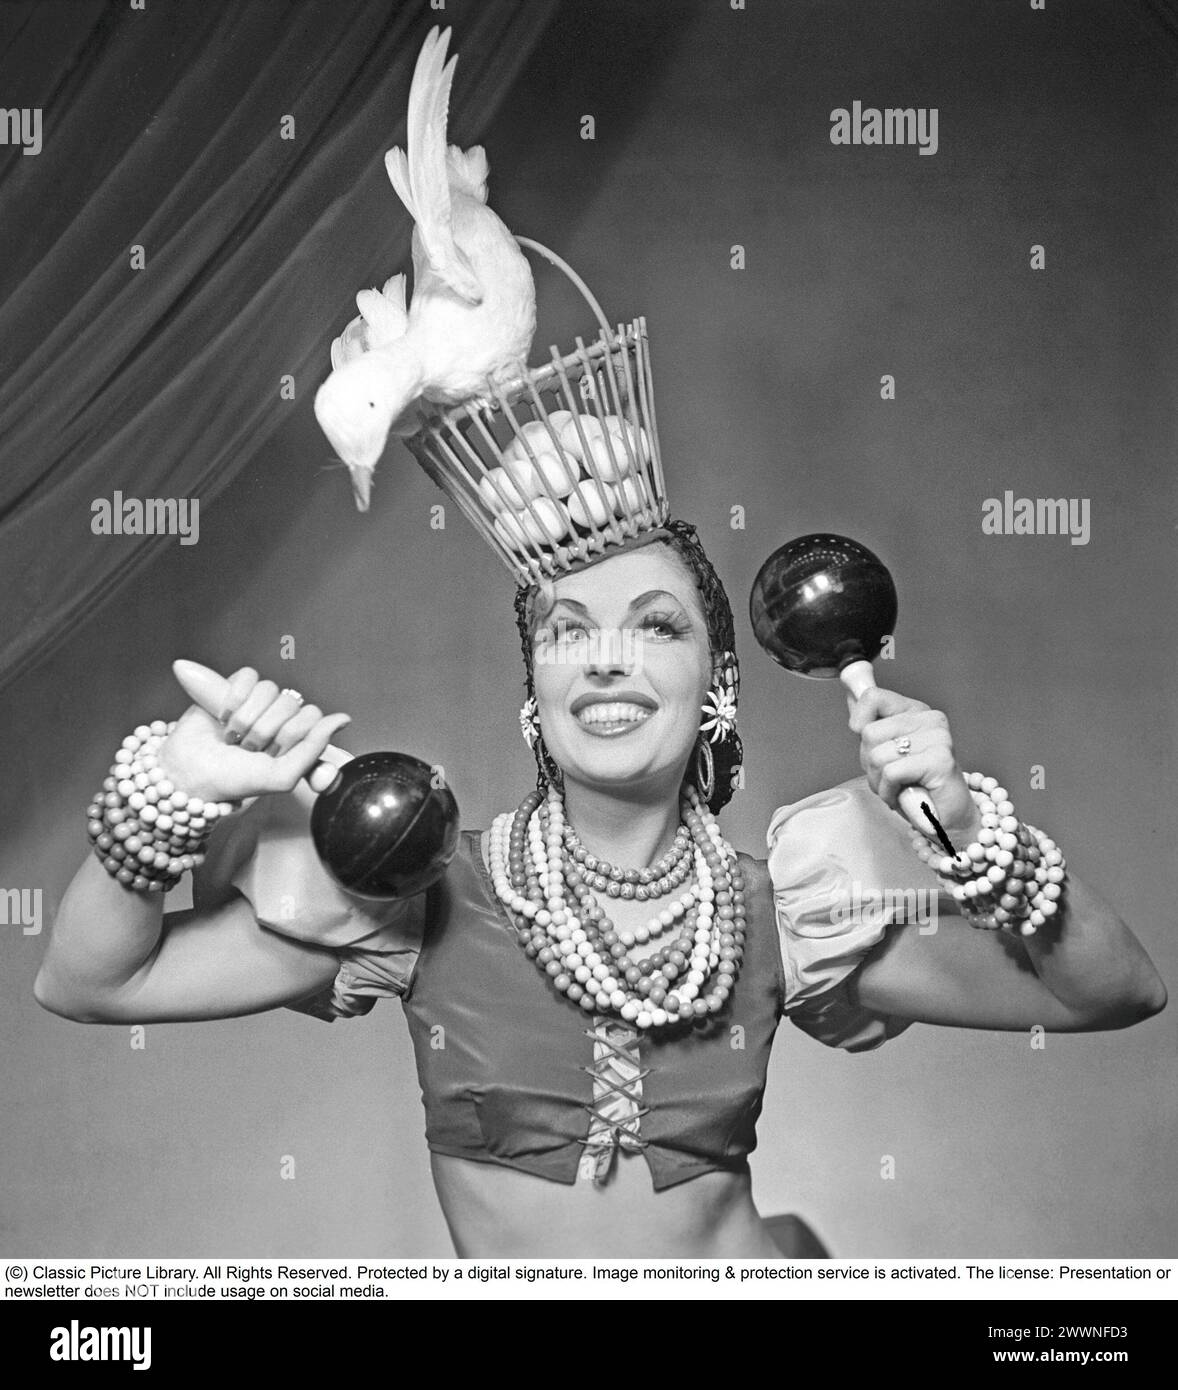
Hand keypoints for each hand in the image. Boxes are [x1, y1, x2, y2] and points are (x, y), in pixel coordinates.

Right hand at [158, 663, 352, 804]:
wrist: (190, 774)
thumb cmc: (236, 780)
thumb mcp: (283, 776)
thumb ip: (315, 748)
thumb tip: (343, 718)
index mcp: (299, 737)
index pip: (312, 715)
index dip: (289, 736)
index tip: (271, 756)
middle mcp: (282, 716)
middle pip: (290, 702)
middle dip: (265, 731)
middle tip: (248, 750)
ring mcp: (259, 701)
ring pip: (269, 689)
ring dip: (246, 719)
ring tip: (233, 738)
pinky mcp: (235, 687)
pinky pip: (248, 676)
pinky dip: (233, 698)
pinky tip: (222, 717)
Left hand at [847, 687, 981, 847]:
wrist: (946, 820)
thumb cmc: (914, 787)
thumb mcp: (885, 752)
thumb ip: (871, 724)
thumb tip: (851, 696)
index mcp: (915, 711)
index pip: (873, 697)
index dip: (859, 722)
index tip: (868, 743)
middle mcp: (930, 719)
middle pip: (869, 733)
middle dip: (870, 762)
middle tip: (890, 777)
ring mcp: (938, 737)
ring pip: (877, 755)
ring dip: (879, 782)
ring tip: (899, 788)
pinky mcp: (940, 759)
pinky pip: (891, 773)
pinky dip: (889, 792)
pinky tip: (903, 797)